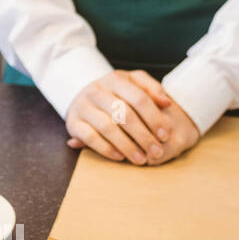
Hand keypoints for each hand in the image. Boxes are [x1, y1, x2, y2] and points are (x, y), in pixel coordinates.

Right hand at [65, 70, 199, 164]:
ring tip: (141, 160)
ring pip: (107, 127)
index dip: (154, 118)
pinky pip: (90, 137)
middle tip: (156, 152)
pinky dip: (106, 149)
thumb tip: (166, 102)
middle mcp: (97, 90)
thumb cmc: (116, 92)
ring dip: (127, 146)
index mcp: (115, 79)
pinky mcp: (72, 123)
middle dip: (143, 136)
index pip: (138, 98)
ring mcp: (82, 106)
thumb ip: (152, 89)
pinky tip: (120, 157)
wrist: (83, 96)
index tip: (165, 135)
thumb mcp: (134, 83)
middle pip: (124, 114)